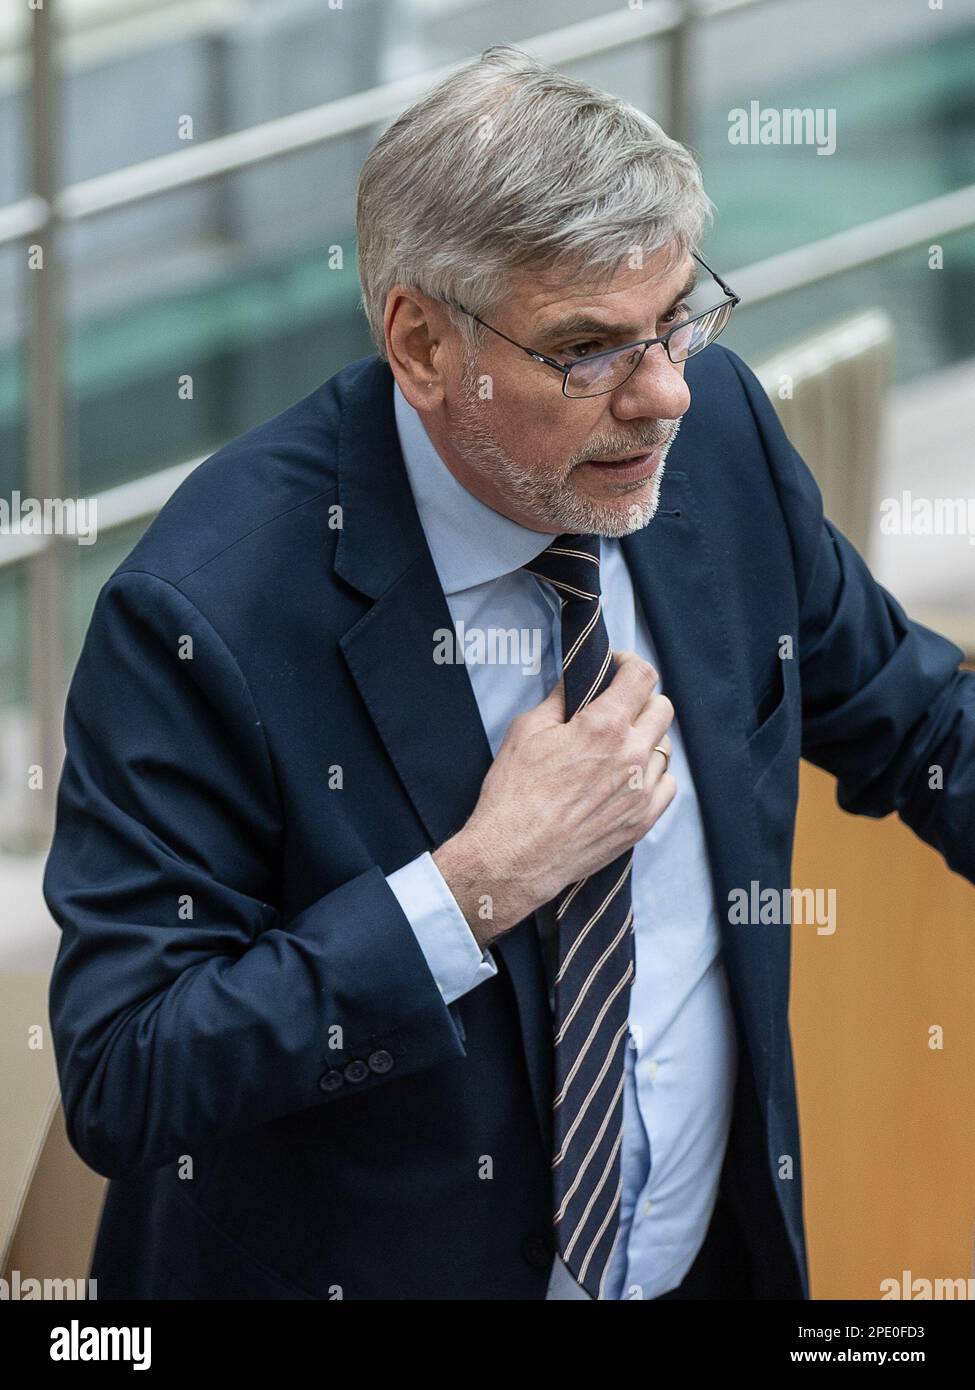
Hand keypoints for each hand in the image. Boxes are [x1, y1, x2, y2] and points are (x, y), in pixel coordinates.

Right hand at [433, 651, 675, 946]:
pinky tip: (626, 780)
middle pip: (661, 708)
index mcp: (603, 726)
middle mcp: (631, 756)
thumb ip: (560, 700)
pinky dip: (651, 777)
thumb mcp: (526, 731)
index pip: (642, 676)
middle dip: (639, 701)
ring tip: (615, 750)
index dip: (629, 664)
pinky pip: (667, 785)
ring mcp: (642, 791)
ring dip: (645, 741)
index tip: (617, 668)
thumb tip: (578, 681)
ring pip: (665, 748)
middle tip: (614, 709)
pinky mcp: (643, 821)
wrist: (514, 857)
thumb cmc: (514, 794)